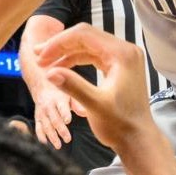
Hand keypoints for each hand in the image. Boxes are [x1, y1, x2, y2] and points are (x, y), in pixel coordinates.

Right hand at [31, 83, 82, 149]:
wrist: (43, 87)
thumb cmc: (61, 93)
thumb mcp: (70, 95)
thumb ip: (77, 105)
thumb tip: (85, 113)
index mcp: (59, 99)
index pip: (61, 107)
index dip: (64, 114)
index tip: (68, 120)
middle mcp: (49, 106)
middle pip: (54, 120)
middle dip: (61, 130)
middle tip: (68, 139)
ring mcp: (42, 113)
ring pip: (46, 126)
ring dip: (52, 136)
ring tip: (58, 146)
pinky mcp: (38, 118)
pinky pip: (38, 128)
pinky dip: (41, 136)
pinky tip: (45, 143)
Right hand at [35, 24, 156, 155]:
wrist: (137, 139)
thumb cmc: (120, 124)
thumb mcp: (95, 105)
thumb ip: (73, 86)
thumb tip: (50, 73)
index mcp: (122, 54)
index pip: (85, 35)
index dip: (59, 43)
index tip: (41, 57)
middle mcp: (125, 50)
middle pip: (86, 36)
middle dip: (61, 45)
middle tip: (38, 56)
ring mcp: (123, 57)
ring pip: (88, 45)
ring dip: (66, 52)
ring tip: (46, 62)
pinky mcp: (120, 66)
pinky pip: (94, 55)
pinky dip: (76, 60)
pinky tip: (61, 68)